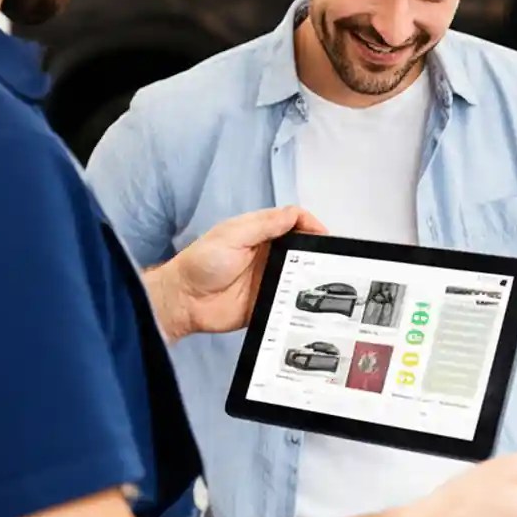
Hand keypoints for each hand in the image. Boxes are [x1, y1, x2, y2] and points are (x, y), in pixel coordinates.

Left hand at [149, 206, 326, 341]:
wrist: (184, 300)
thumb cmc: (202, 262)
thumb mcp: (232, 236)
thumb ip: (264, 225)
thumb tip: (295, 214)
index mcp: (260, 233)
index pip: (293, 222)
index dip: (310, 225)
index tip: (324, 235)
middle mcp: (269, 254)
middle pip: (301, 248)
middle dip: (317, 251)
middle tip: (332, 259)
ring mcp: (270, 278)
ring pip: (300, 274)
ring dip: (312, 276)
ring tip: (327, 281)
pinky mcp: (268, 302)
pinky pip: (290, 300)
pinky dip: (301, 300)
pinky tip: (311, 302)